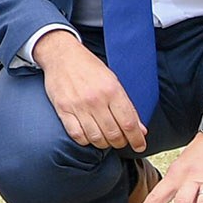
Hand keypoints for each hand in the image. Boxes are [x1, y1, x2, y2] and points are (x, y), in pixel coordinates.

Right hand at [33, 30, 146, 151]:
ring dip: (104, 143)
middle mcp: (96, 99)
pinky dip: (85, 141)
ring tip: (106, 139)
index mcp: (112, 91)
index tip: (139, 146)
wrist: (62, 56)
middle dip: (121, 142)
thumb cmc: (89, 68)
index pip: (129, 123)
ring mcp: (78, 105)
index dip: (136, 139)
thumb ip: (127, 107)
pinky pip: (77, 134)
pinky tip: (89, 136)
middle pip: (113, 134)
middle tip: (121, 141)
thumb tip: (140, 129)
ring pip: (96, 137)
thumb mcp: (113, 82)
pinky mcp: (63, 109)